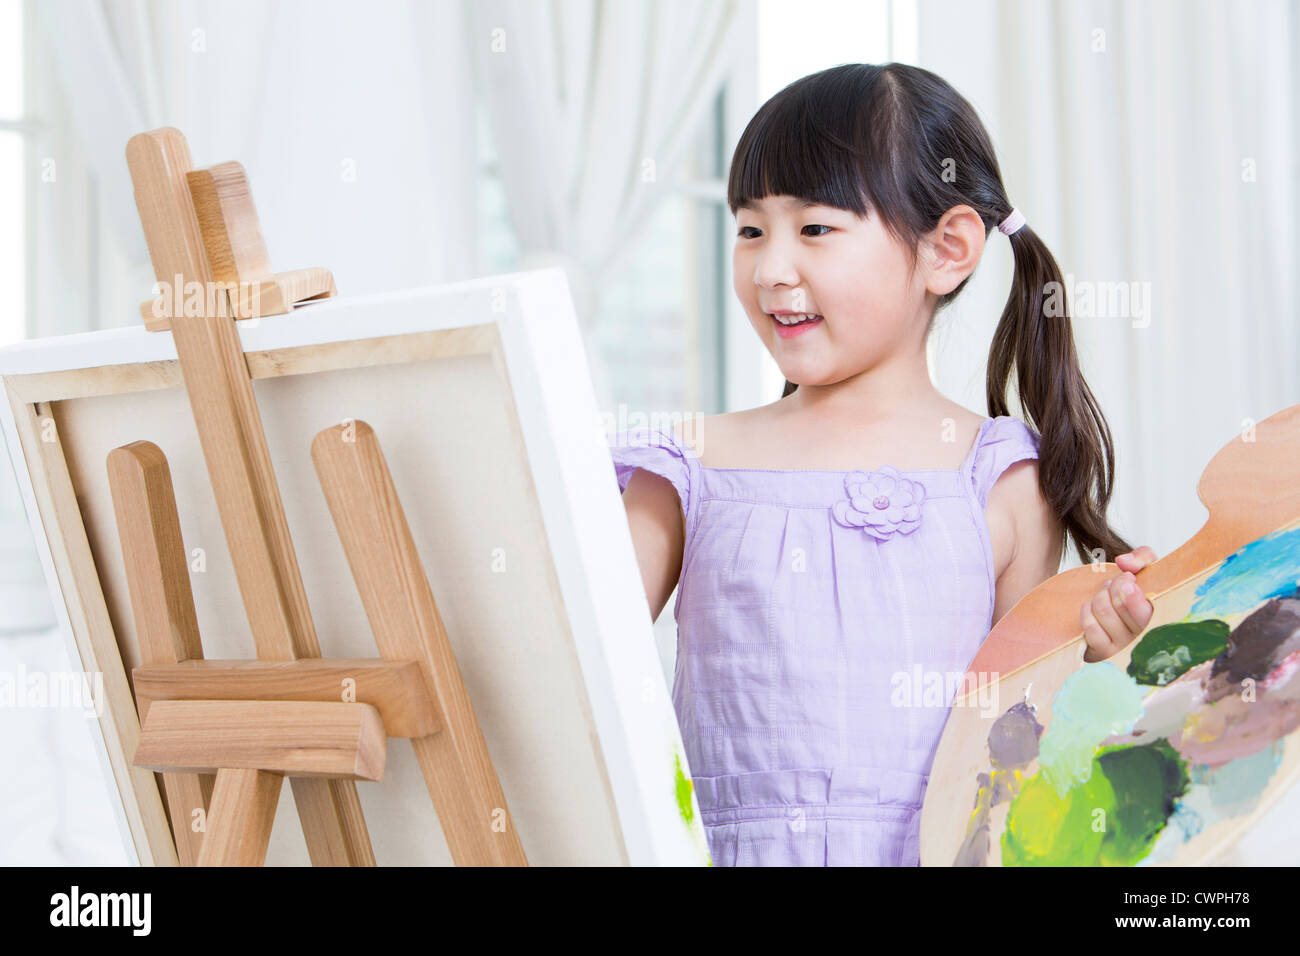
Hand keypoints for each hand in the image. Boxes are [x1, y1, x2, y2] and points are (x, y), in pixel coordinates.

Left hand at [1081, 546, 1157, 661]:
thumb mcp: (1145, 569)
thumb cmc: (1132, 590)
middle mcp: (1143, 635)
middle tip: (1115, 583)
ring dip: (1100, 596)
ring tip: (1105, 595)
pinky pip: (1090, 628)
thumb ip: (1142, 557)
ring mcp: (1122, 646)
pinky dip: (1087, 611)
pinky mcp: (1102, 653)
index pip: (1147, 610)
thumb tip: (1124, 562)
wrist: (1110, 607)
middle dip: (1114, 586)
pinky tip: (1091, 607)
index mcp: (1159, 617)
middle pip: (1120, 604)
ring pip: (1102, 610)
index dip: (1131, 591)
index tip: (1128, 579)